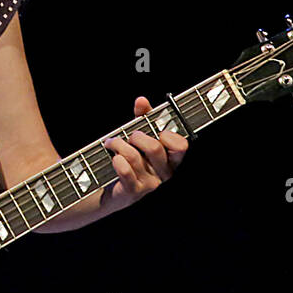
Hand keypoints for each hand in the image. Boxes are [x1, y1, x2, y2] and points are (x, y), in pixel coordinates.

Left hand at [98, 96, 188, 214]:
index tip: (158, 131)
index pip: (181, 146)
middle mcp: (163, 172)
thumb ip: (143, 118)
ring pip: (135, 157)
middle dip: (137, 137)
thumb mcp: (139, 138)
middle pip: (155, 148)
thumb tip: (142, 101)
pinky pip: (125, 171)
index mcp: (170, 159)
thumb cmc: (130, 161)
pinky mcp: (133, 191)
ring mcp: (149, 184)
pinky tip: (113, 158)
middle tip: (129, 136)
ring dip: (118, 144)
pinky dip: (117, 161)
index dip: (170, 136)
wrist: (111, 190)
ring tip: (111, 143)